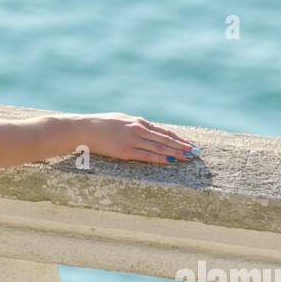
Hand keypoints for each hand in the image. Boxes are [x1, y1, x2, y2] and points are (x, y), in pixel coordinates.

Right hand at [81, 113, 199, 164]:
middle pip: (166, 139)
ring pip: (160, 147)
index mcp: (138, 122)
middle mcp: (138, 129)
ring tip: (189, 158)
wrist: (83, 129)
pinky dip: (161, 158)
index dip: (179, 139)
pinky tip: (171, 161)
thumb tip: (146, 130)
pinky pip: (147, 156)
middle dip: (183, 146)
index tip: (190, 144)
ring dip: (176, 153)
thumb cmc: (100, 124)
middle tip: (196, 153)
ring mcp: (132, 140)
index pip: (164, 132)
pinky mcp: (125, 151)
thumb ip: (134, 125)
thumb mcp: (121, 120)